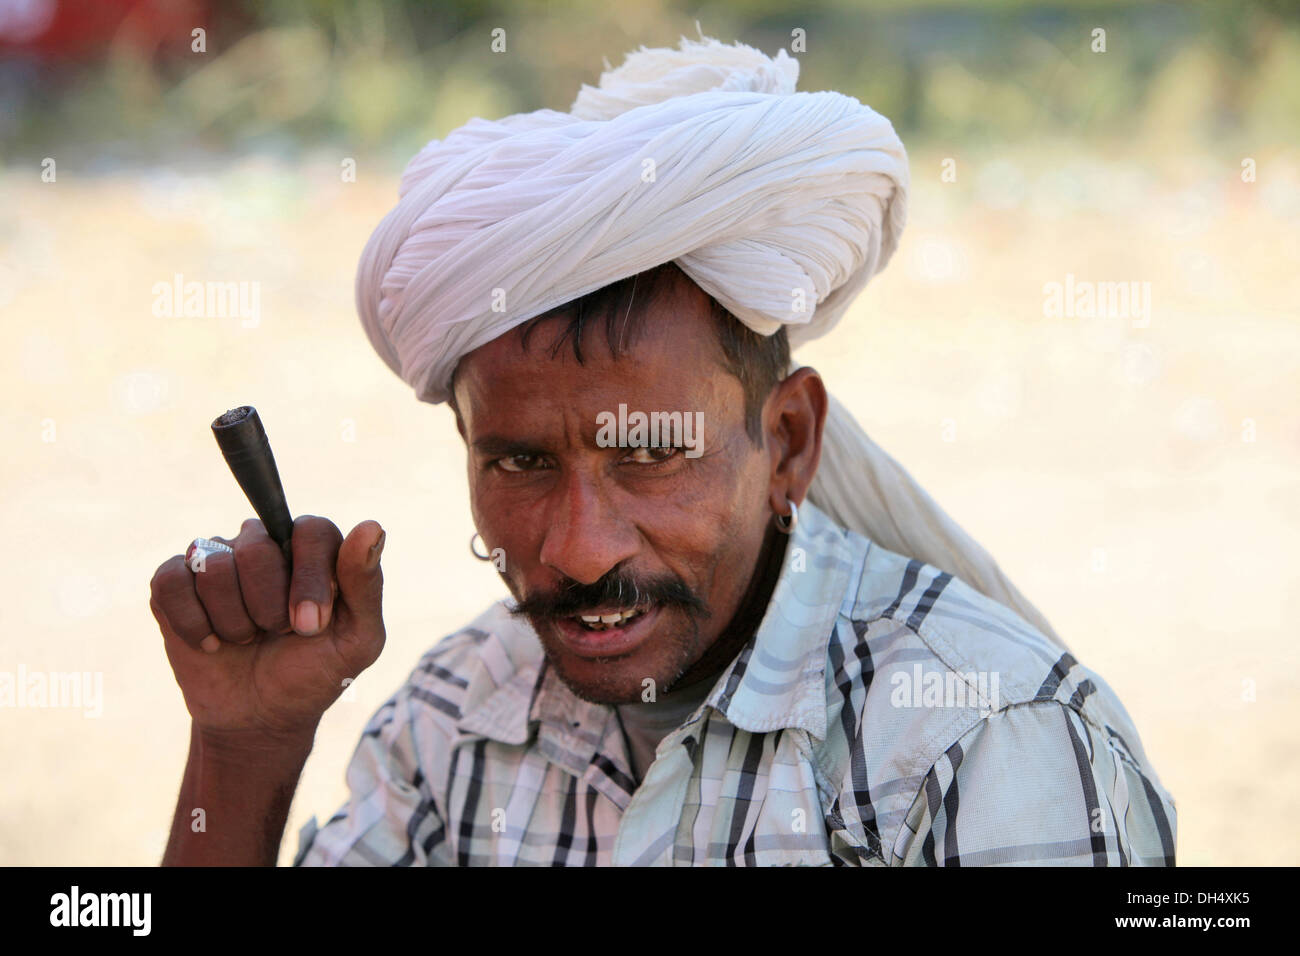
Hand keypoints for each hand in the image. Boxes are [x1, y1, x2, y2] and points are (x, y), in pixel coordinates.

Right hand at [150, 516, 385, 745]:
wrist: (261, 718)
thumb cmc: (315, 672)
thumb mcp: (357, 639)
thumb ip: (365, 583)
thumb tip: (372, 526)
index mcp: (313, 548)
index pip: (310, 530)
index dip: (308, 579)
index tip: (309, 627)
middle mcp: (264, 543)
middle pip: (255, 547)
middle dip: (267, 607)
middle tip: (277, 634)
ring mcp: (217, 559)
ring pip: (212, 565)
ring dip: (232, 621)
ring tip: (246, 639)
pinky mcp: (175, 583)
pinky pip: (170, 581)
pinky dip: (192, 624)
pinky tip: (211, 644)